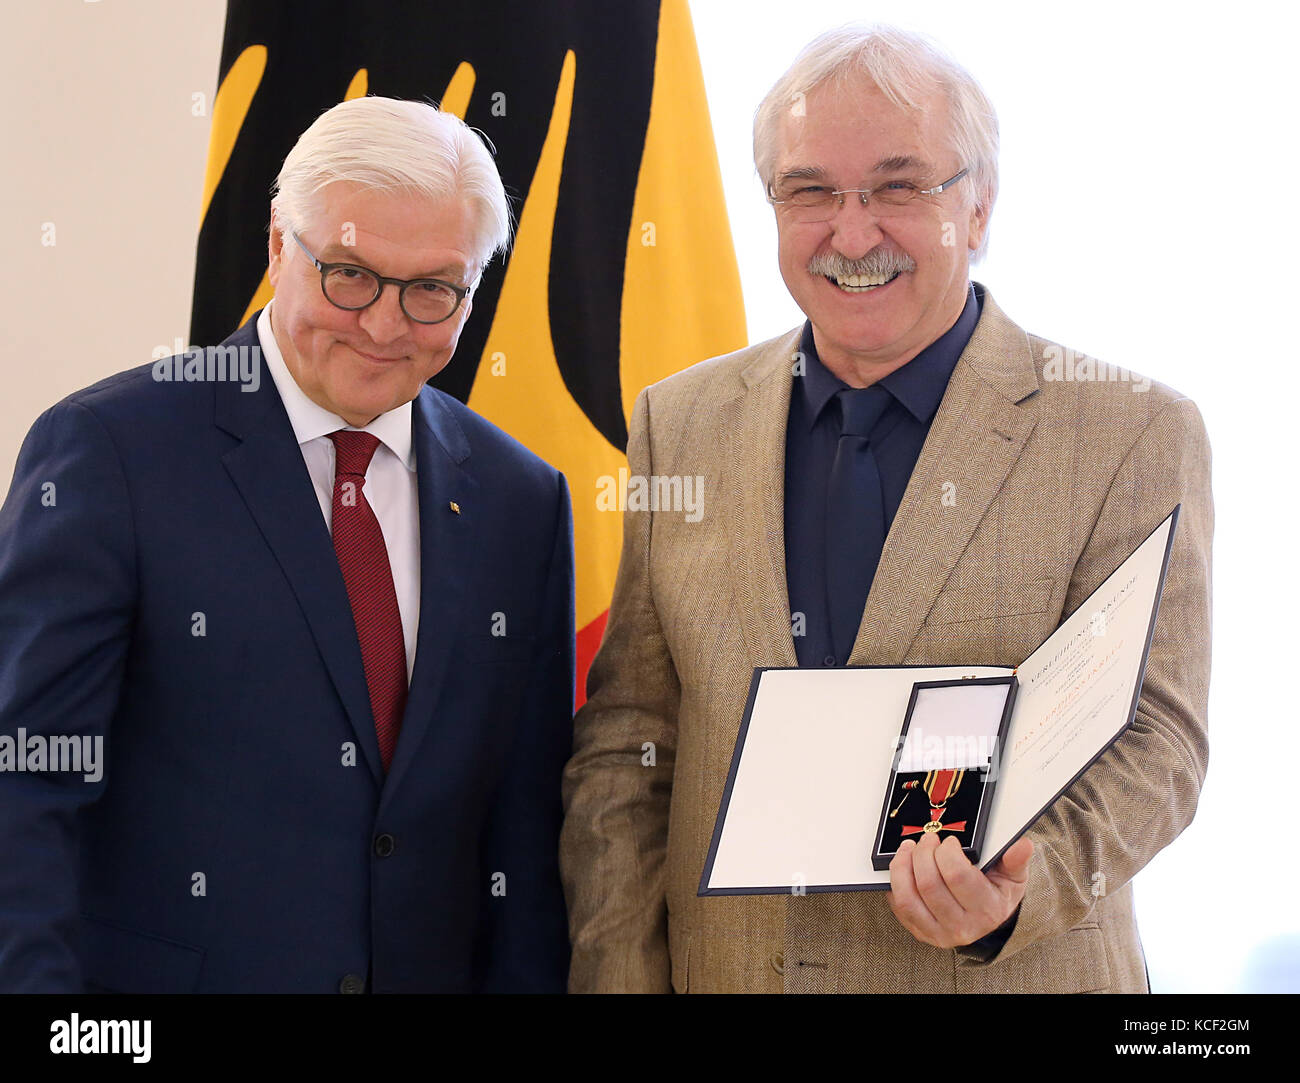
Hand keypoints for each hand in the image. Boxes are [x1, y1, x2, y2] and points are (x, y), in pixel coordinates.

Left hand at [888, 833, 1033, 948]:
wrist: (989, 921)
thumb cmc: (998, 893)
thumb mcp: (1013, 877)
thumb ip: (1016, 860)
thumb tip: (1023, 845)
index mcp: (987, 910)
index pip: (957, 876)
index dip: (948, 852)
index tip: (950, 841)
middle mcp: (962, 927)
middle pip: (929, 884)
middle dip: (923, 853)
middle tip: (928, 839)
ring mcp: (938, 933)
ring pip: (908, 898)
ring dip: (902, 867)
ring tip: (909, 849)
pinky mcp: (920, 932)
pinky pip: (899, 907)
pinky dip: (896, 883)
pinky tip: (903, 868)